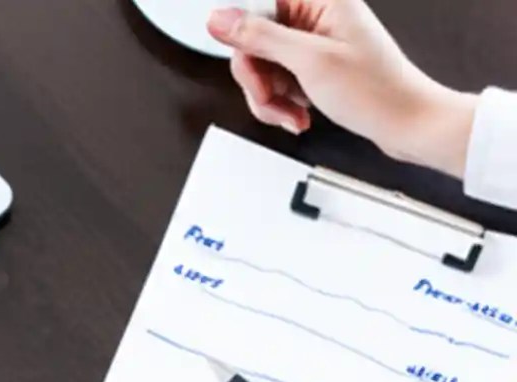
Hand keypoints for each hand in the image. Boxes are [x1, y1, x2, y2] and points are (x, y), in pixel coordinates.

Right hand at [206, 0, 477, 177]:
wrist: (406, 124)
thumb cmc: (377, 92)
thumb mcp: (311, 62)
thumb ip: (261, 37)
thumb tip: (220, 18)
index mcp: (321, 1)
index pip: (260, 3)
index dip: (243, 30)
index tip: (246, 54)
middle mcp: (316, 17)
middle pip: (254, 38)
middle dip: (256, 75)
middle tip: (269, 95)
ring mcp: (313, 43)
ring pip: (261, 64)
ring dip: (268, 96)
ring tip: (291, 112)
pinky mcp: (312, 66)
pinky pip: (275, 80)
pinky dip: (280, 102)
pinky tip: (298, 113)